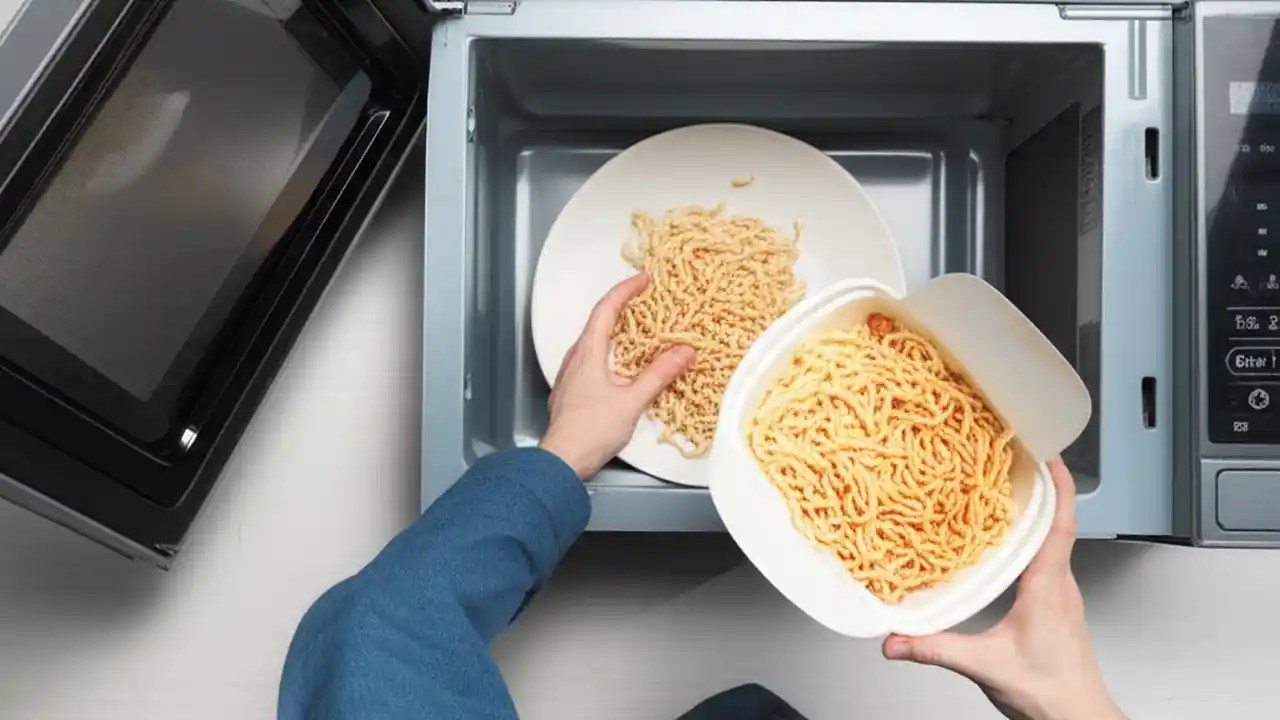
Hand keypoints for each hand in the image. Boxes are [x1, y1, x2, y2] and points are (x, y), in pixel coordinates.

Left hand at [540, 274, 695, 478]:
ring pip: (592, 342)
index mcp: (587, 352)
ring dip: (614, 331)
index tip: (642, 279)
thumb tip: (684, 352)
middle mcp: (575, 358)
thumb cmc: (592, 430)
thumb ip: (659, 374)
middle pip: (597, 322)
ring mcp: (569, 375)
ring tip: (635, 330)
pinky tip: (620, 365)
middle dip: (620, 307)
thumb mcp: (632, 400)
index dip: (624, 291)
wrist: (561, 460)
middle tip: (642, 300)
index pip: (605, 309)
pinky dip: (608, 351)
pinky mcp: (570, 391)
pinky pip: (589, 360)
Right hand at [882, 459, 1123, 719]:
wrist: (1078, 719)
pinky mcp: (1057, 605)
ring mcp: (1063, 594)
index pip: (1060, 522)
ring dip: (1037, 512)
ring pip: (1054, 540)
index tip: (1047, 453)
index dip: (1057, 485)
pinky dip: (1033, 539)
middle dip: (1041, 486)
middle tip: (1020, 457)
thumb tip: (894, 640)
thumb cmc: (1049, 693)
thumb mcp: (984, 666)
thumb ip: (936, 649)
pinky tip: (1011, 543)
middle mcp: (1061, 584)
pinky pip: (1048, 559)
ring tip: (1012, 490)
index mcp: (1049, 586)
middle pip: (1057, 521)